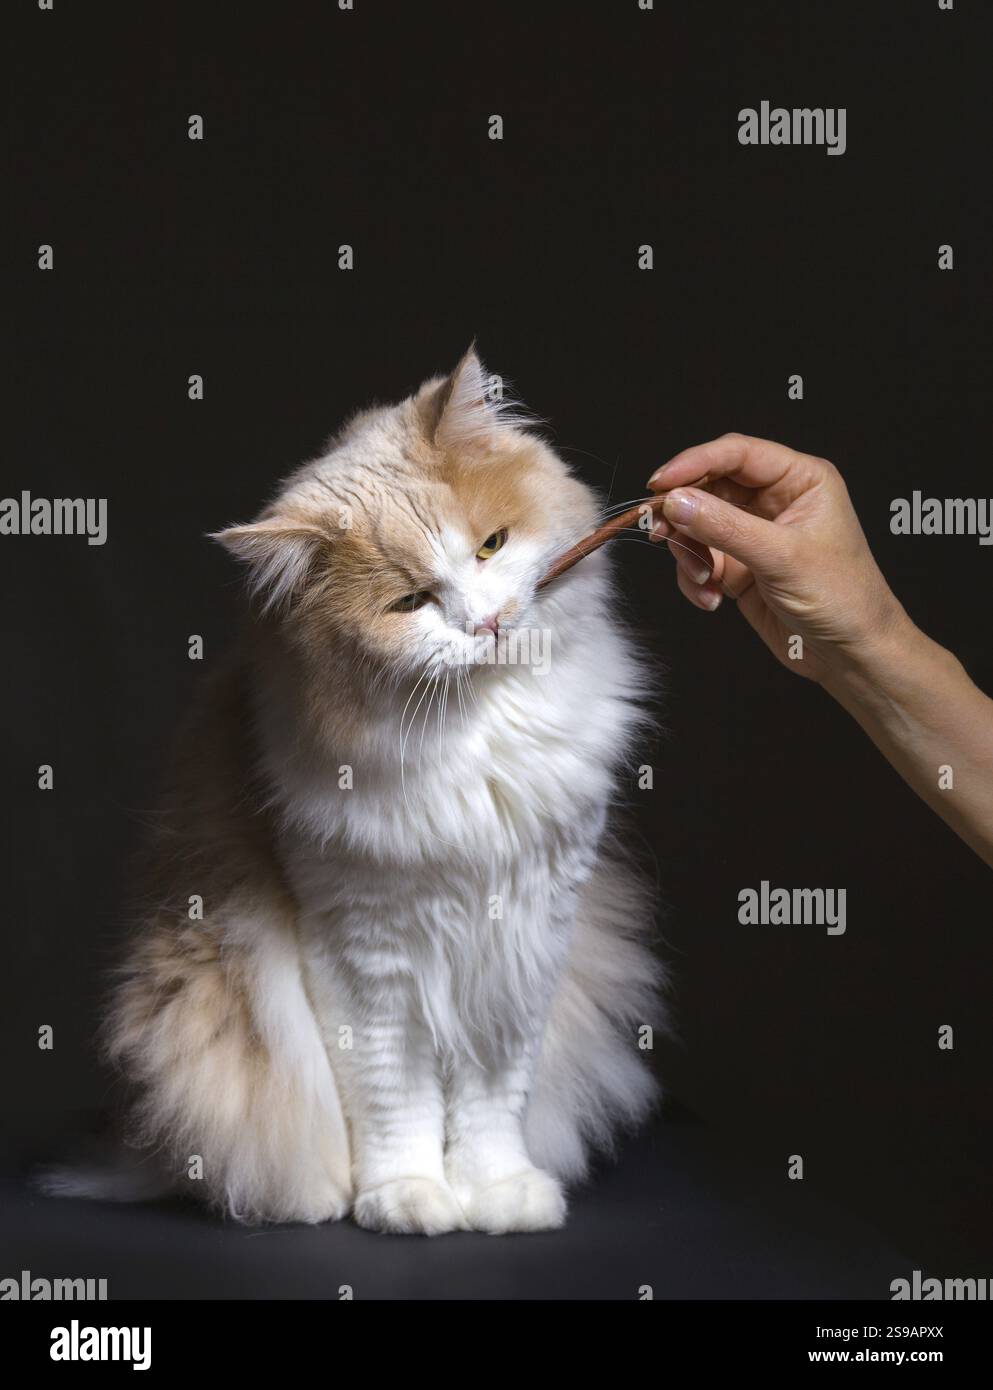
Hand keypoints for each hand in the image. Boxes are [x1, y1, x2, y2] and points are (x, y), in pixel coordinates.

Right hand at [648, 433, 909, 683]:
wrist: (851, 653)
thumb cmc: (843, 598)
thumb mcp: (781, 557)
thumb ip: (724, 526)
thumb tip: (677, 501)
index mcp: (799, 479)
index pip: (737, 454)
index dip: (694, 462)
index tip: (660, 484)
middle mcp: (775, 500)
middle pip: (709, 486)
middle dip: (684, 512)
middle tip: (660, 531)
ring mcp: (754, 534)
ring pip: (697, 524)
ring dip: (689, 552)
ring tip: (702, 579)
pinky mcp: (739, 566)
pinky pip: (699, 559)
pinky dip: (695, 579)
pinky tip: (711, 598)